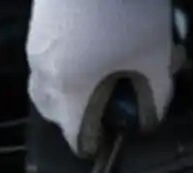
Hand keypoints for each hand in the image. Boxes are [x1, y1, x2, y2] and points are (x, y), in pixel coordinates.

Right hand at [26, 0, 174, 155]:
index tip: (124, 126)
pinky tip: (102, 38)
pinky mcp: (39, 21)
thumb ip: (153, 100)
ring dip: (79, 84)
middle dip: (89, 110)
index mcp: (69, 94)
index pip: (78, 140)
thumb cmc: (129, 10)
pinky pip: (51, 57)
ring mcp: (36, 45)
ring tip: (113, 64)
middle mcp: (43, 74)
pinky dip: (72, 60)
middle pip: (59, 113)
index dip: (104, 140)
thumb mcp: (156, 60)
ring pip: (53, 83)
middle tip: (119, 93)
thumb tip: (144, 119)